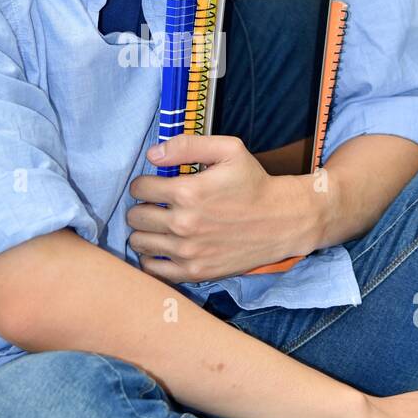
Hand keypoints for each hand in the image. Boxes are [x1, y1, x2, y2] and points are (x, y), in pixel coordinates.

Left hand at [126, 133, 314, 281]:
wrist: (282, 221)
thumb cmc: (254, 182)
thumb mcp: (228, 149)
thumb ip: (187, 145)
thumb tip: (153, 154)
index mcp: (188, 192)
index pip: (139, 188)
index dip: (144, 183)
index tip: (154, 185)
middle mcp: (184, 224)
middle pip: (135, 216)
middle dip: (142, 207)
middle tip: (157, 205)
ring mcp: (188, 252)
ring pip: (139, 242)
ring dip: (144, 232)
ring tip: (159, 225)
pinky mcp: (195, 272)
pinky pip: (153, 269)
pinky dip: (152, 257)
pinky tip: (163, 246)